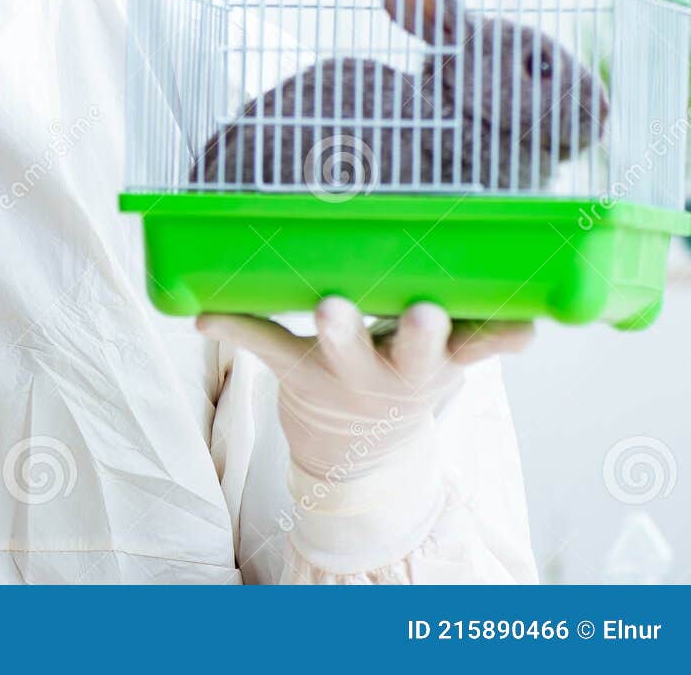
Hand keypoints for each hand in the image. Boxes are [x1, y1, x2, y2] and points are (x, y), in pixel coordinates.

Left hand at [197, 298, 531, 481]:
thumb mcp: (449, 360)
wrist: (355, 449)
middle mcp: (397, 373)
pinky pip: (264, 344)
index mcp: (441, 363)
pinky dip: (233, 327)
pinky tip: (202, 314)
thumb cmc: (407, 372)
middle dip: (421, 335)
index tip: (522, 329)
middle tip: (425, 313)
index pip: (482, 350)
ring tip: (333, 307)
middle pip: (415, 354)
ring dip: (339, 329)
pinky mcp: (296, 371)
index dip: (500, 340)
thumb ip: (477, 322)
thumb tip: (531, 283)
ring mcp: (345, 375)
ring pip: (342, 350)